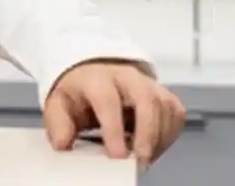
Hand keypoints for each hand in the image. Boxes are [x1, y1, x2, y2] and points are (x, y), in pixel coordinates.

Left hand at [43, 59, 185, 168]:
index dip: (114, 129)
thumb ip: (58, 124)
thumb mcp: (59, 105)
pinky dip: (168, 135)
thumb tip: (62, 143)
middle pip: (146, 99)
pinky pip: (175, 114)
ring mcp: (149, 84)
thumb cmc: (78, 93)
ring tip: (143, 158)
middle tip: (141, 159)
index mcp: (97, 78)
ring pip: (165, 108)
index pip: (107, 100)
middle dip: (148, 132)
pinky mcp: (164, 95)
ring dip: (158, 138)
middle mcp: (127, 77)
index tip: (117, 155)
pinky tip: (152, 147)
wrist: (94, 75)